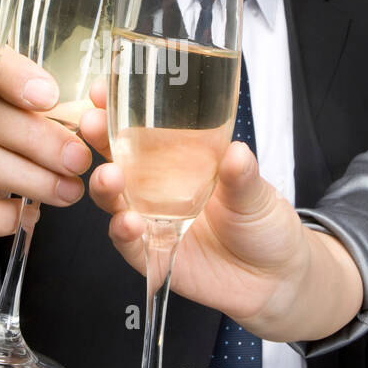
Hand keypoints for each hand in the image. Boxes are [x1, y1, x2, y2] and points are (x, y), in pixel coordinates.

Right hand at [82, 79, 358, 340]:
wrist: (274, 280)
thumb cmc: (263, 224)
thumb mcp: (258, 193)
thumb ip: (243, 175)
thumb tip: (237, 152)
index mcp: (178, 159)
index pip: (139, 126)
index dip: (117, 106)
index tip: (105, 88)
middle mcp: (156, 186)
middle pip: (115, 156)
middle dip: (98, 137)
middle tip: (93, 122)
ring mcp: (150, 219)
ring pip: (113, 199)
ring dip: (105, 186)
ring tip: (108, 176)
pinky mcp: (151, 254)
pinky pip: (128, 243)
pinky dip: (123, 231)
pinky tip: (129, 222)